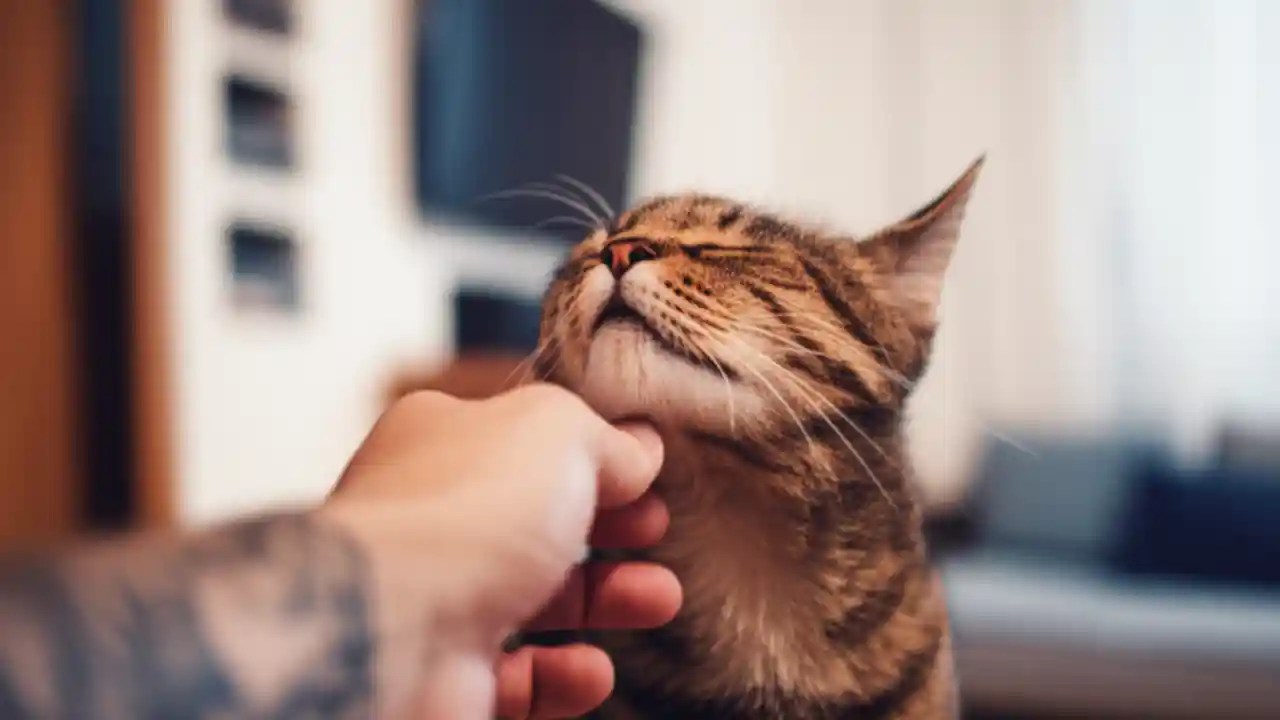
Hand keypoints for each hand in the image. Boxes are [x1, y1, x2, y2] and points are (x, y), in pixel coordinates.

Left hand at [322, 385, 677, 718]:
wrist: (392, 628)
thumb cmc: (468, 511)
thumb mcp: (558, 432)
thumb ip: (605, 438)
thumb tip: (640, 448)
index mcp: (443, 440)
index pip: (525, 439)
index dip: (592, 452)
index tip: (647, 468)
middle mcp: (432, 516)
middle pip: (537, 520)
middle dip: (610, 527)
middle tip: (655, 528)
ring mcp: (434, 599)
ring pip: (535, 601)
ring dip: (605, 600)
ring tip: (658, 598)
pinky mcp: (444, 676)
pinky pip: (517, 678)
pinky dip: (563, 676)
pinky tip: (593, 669)